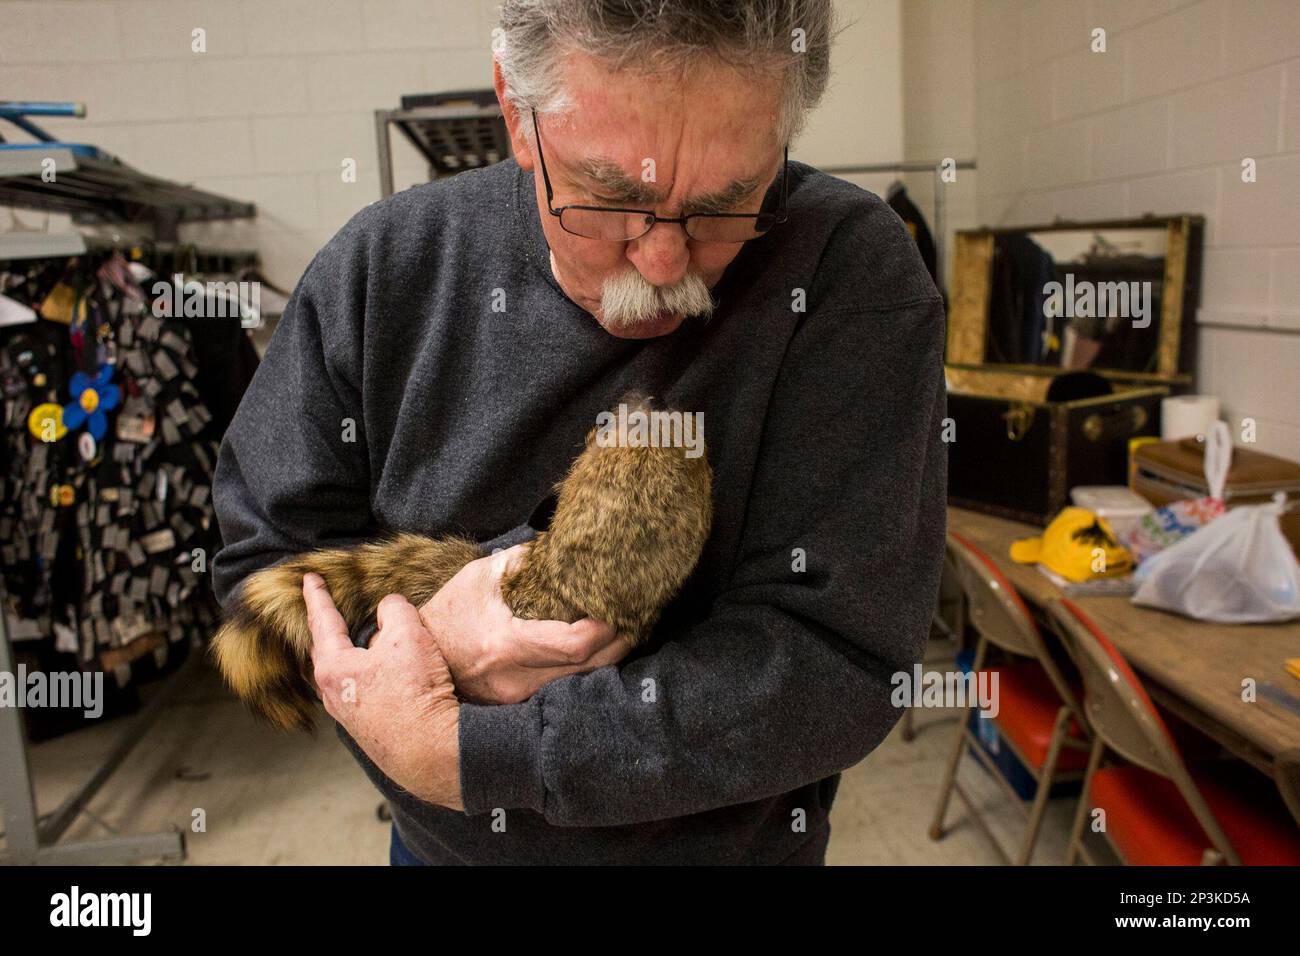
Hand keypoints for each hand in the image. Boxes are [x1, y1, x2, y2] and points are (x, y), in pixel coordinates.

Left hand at [304, 573, 462, 809]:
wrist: (430, 752)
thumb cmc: (414, 693)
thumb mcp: (408, 635)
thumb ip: (395, 611)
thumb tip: (389, 610)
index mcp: (333, 667)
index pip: (322, 621)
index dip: (317, 596)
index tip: (309, 579)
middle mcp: (333, 694)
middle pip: (328, 651)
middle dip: (330, 629)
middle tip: (331, 611)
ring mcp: (351, 715)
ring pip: (348, 675)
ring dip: (356, 656)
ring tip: (367, 643)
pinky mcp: (371, 730)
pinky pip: (366, 693)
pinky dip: (373, 677)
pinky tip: (390, 677)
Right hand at [417, 544, 628, 704]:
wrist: (420, 655)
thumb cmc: (450, 611)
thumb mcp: (480, 576)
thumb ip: (521, 560)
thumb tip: (560, 547)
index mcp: (505, 644)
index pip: (574, 645)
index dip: (606, 629)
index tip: (622, 607)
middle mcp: (515, 678)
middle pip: (588, 668)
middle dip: (620, 643)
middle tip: (639, 618)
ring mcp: (517, 698)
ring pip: (580, 683)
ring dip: (608, 657)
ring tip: (627, 630)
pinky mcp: (519, 705)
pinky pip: (564, 688)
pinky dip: (587, 669)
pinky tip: (600, 649)